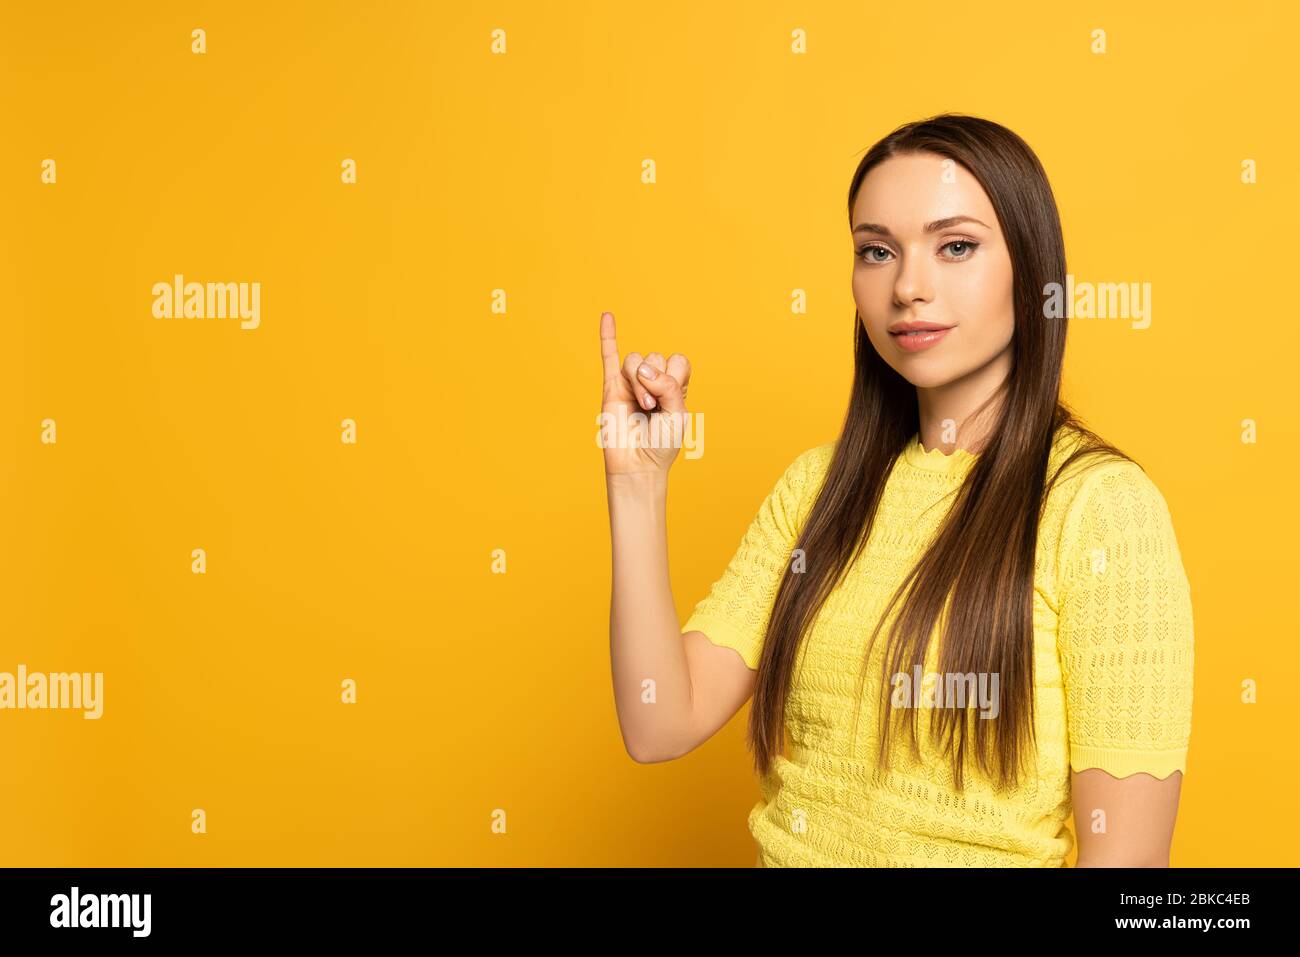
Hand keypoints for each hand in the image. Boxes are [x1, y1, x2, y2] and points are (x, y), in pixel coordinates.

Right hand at [598, 311, 691, 475]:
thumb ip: (669, 388)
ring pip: (634, 360)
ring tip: (642, 405)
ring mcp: (630, 384)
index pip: (678, 360)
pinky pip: (608, 356)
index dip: (675, 374)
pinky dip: (607, 335)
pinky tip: (607, 316)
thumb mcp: (678, 416)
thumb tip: (644, 368)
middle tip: (652, 408)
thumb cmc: (661, 445)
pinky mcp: (611, 389)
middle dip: (656, 381)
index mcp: (673, 386)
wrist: (637, 466)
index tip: (672, 397)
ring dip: (639, 380)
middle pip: (655, 357)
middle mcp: (652, 381)